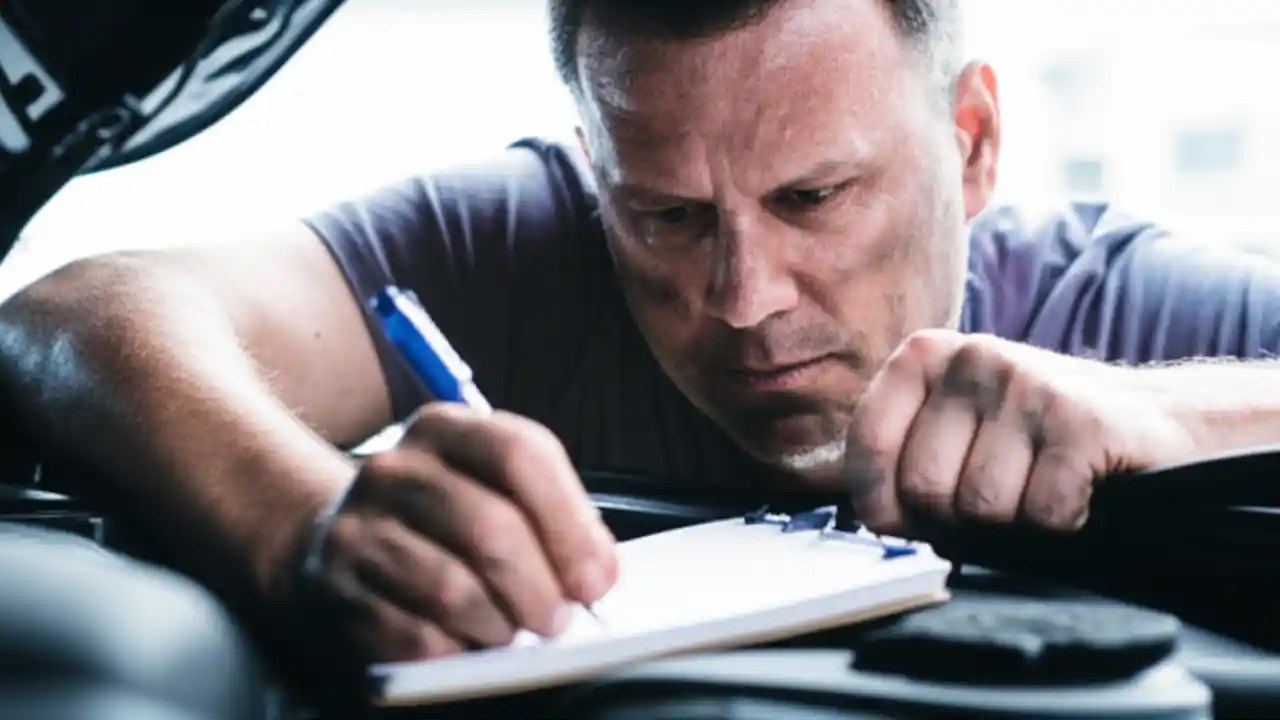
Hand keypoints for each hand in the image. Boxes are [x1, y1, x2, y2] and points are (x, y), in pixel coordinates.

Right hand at [300, 404, 616, 662]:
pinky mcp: (336, 591)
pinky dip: (454, 650)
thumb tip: (596, 571)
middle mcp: (395, 470)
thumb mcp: (496, 489)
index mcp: (445, 429)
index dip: (568, 523)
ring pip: (453, 588)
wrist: (346, 544)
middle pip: (490, 527)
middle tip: (558, 619)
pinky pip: (415, 636)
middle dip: (539, 586)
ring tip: (509, 629)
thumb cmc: (444, 519)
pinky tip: (463, 642)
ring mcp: (357, 528)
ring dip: (498, 623)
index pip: (520, 455)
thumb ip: (555, 516)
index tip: (594, 578)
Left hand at [845, 330, 1192, 535]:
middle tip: (1001, 500)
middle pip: (923, 489)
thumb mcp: (956, 433)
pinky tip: (1081, 491)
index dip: (888, 505)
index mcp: (924, 356)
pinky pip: (1043, 514)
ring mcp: (1028, 382)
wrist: (1161, 424)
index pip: (867, 450)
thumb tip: (870, 517)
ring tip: (1042, 487)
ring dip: (1015, 523)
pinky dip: (1064, 523)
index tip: (919, 515)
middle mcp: (971, 356)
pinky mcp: (1082, 419)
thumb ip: (901, 460)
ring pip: (982, 508)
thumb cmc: (1040, 442)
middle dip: (957, 520)